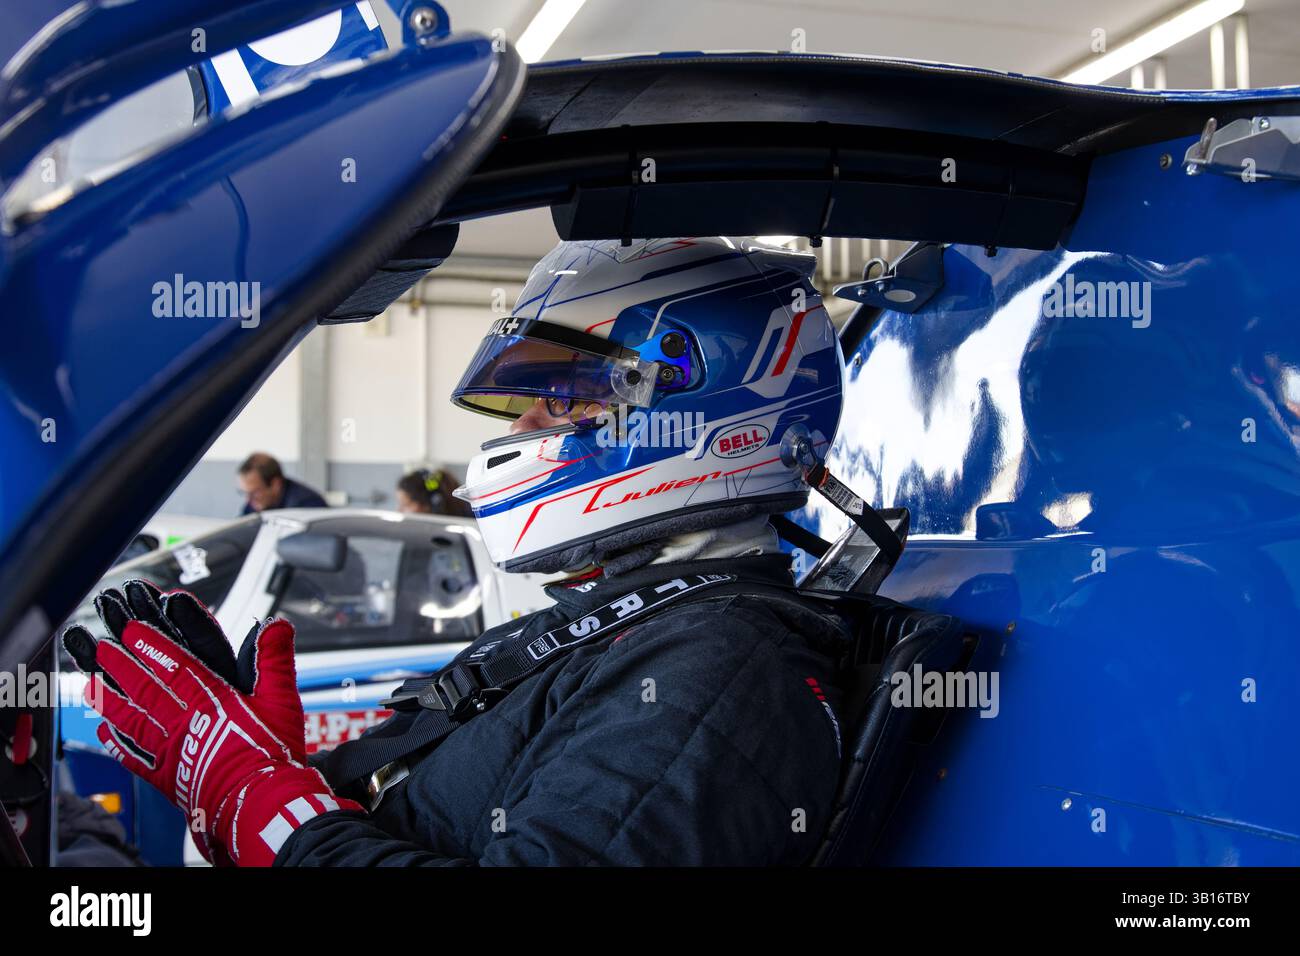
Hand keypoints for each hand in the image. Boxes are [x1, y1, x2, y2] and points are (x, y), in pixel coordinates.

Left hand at [63, 580, 307, 762]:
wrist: (259, 804)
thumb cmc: (272, 755)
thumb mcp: (283, 702)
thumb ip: (274, 661)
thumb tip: (276, 625)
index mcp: (212, 702)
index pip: (175, 666)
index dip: (152, 646)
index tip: (132, 631)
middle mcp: (184, 723)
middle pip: (145, 689)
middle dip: (121, 666)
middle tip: (101, 650)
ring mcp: (172, 751)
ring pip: (132, 720)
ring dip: (110, 701)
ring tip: (92, 686)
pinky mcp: (168, 777)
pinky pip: (134, 757)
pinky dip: (117, 744)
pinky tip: (106, 733)